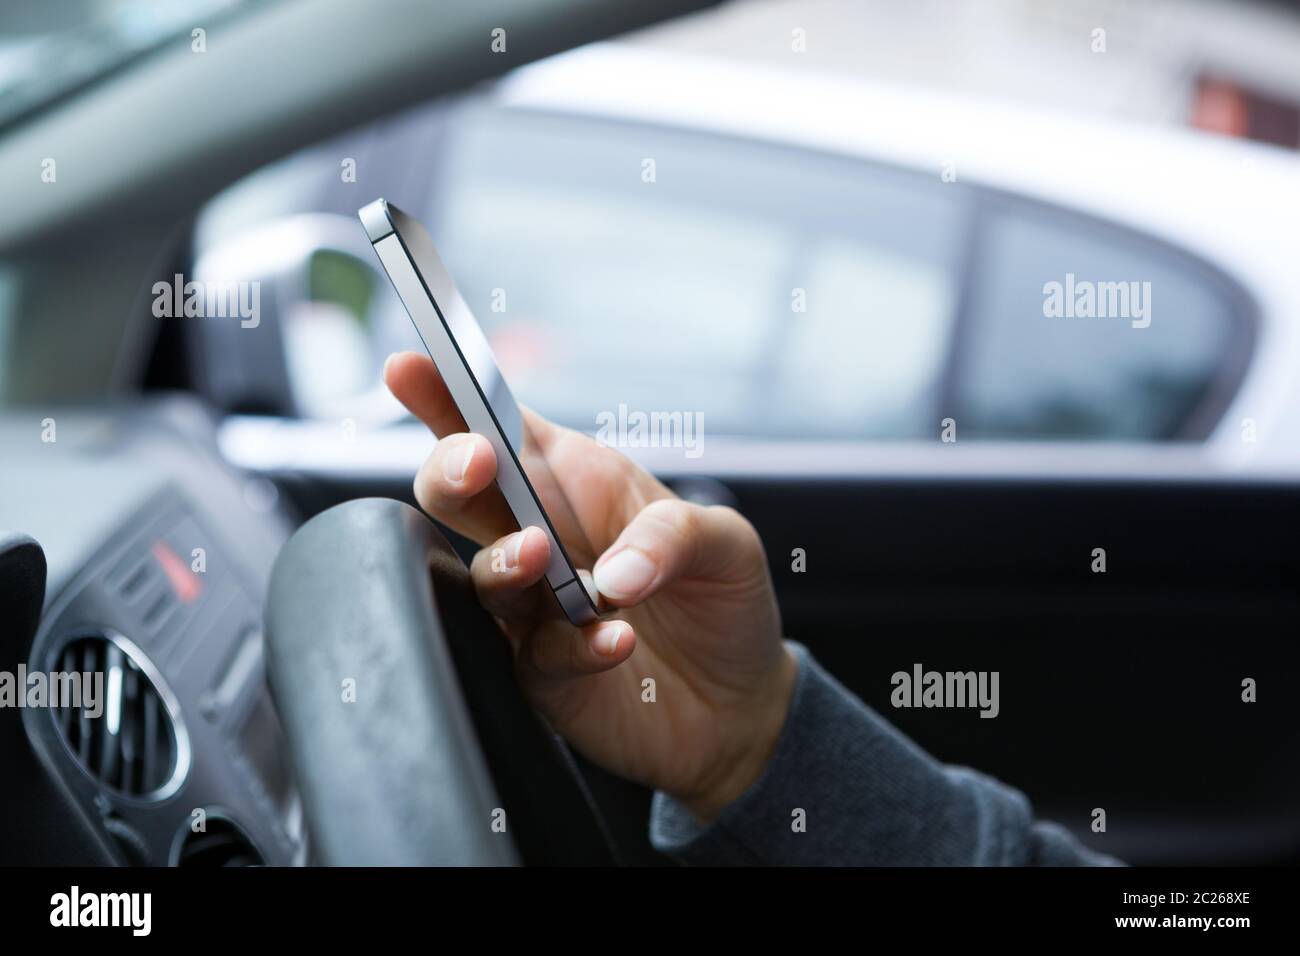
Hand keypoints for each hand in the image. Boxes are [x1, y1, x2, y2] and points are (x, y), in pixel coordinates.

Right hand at [384, 351, 796, 820]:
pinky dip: (575, 646)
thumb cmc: (723, 600)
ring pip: (482, 573)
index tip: (409, 366)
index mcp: (577, 482)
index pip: (501, 425)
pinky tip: (616, 641)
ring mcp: (534, 606)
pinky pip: (537, 654)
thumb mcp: (727, 544)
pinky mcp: (541, 670)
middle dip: (451, 469)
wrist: (740, 703)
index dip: (448, 393)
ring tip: (544, 556)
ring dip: (505, 560)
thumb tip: (612, 575)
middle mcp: (542, 536)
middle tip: (475, 462)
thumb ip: (674, 535)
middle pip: (460, 493)